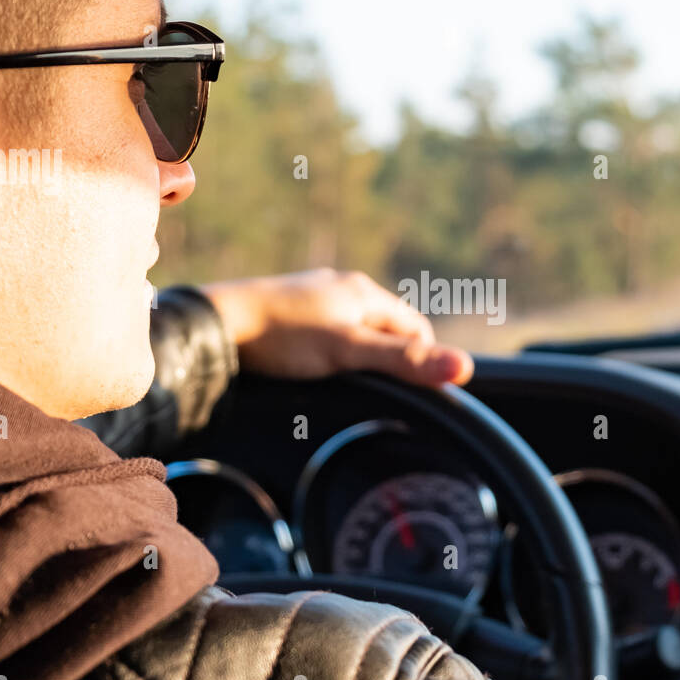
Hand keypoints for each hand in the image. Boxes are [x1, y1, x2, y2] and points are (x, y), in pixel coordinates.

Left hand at [199, 268, 473, 386]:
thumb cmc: (283, 336)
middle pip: (385, 328)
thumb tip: (463, 367)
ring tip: (346, 382)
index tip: (418, 391)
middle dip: (390, 357)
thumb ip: (404, 361)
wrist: (216, 324)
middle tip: (381, 392)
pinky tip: (314, 368)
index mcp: (363, 291)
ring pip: (353, 329)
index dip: (422, 359)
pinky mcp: (289, 310)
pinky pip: (326, 331)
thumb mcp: (350, 352)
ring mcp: (314, 297)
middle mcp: (341, 288)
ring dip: (359, 354)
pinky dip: (331, 351)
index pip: (414, 327)